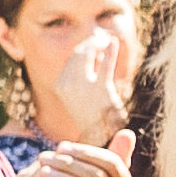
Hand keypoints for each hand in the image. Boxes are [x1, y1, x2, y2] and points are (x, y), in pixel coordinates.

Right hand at [38, 16, 136, 150]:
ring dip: (100, 44)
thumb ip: (84, 72)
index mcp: (61, 84)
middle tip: (103, 39)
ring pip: (89, 55)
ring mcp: (83, 87)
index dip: (86, 46)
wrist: (101, 138)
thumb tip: (94, 49)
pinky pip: (105, 65)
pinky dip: (110, 51)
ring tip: (108, 40)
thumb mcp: (83, 92)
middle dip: (91, 43)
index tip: (96, 41)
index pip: (73, 58)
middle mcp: (67, 84)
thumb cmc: (95, 114)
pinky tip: (114, 42)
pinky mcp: (101, 91)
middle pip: (79, 53)